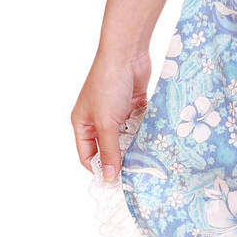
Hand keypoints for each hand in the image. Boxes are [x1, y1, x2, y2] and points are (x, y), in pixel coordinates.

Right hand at [72, 50, 150, 182]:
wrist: (127, 54)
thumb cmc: (108, 85)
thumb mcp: (106, 123)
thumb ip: (109, 151)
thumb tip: (107, 177)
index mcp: (82, 124)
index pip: (87, 156)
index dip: (99, 169)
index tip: (116, 182)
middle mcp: (98, 119)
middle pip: (108, 147)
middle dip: (120, 158)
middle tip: (136, 173)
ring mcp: (117, 111)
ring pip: (126, 136)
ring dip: (134, 144)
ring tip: (147, 159)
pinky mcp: (134, 103)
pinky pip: (139, 124)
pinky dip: (144, 130)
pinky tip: (154, 139)